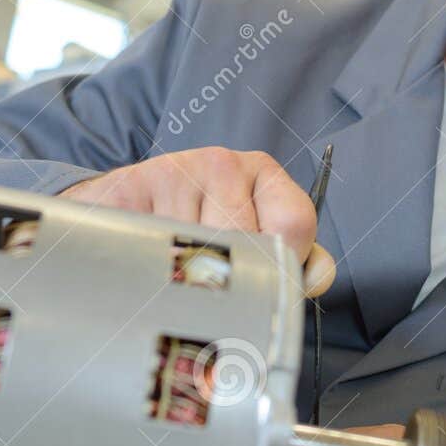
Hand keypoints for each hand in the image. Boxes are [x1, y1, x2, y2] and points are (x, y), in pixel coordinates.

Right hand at [60, 147, 334, 295]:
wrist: (124, 208)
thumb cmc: (198, 225)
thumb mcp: (254, 234)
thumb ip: (296, 258)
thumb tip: (320, 276)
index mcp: (263, 173)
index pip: (296, 222)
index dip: (285, 262)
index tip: (264, 278)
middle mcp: (224, 163)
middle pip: (248, 243)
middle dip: (234, 275)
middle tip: (215, 282)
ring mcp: (178, 171)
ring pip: (203, 251)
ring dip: (192, 274)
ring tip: (180, 267)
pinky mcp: (135, 187)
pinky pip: (159, 248)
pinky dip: (158, 266)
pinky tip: (154, 258)